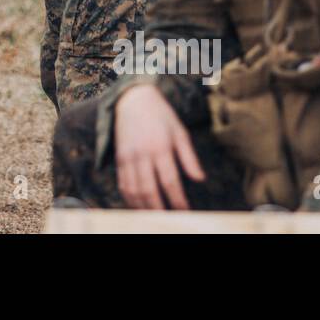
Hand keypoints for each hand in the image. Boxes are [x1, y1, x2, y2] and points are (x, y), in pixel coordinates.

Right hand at [113, 83, 205, 209]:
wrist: (133, 98)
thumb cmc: (161, 116)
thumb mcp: (180, 132)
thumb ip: (189, 157)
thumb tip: (200, 179)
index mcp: (160, 147)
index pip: (170, 181)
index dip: (177, 199)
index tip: (185, 212)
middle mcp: (142, 153)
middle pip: (149, 189)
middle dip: (159, 209)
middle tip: (169, 220)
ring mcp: (128, 156)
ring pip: (133, 189)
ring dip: (143, 207)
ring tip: (154, 217)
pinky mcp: (119, 157)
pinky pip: (122, 183)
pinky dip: (129, 198)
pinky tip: (138, 206)